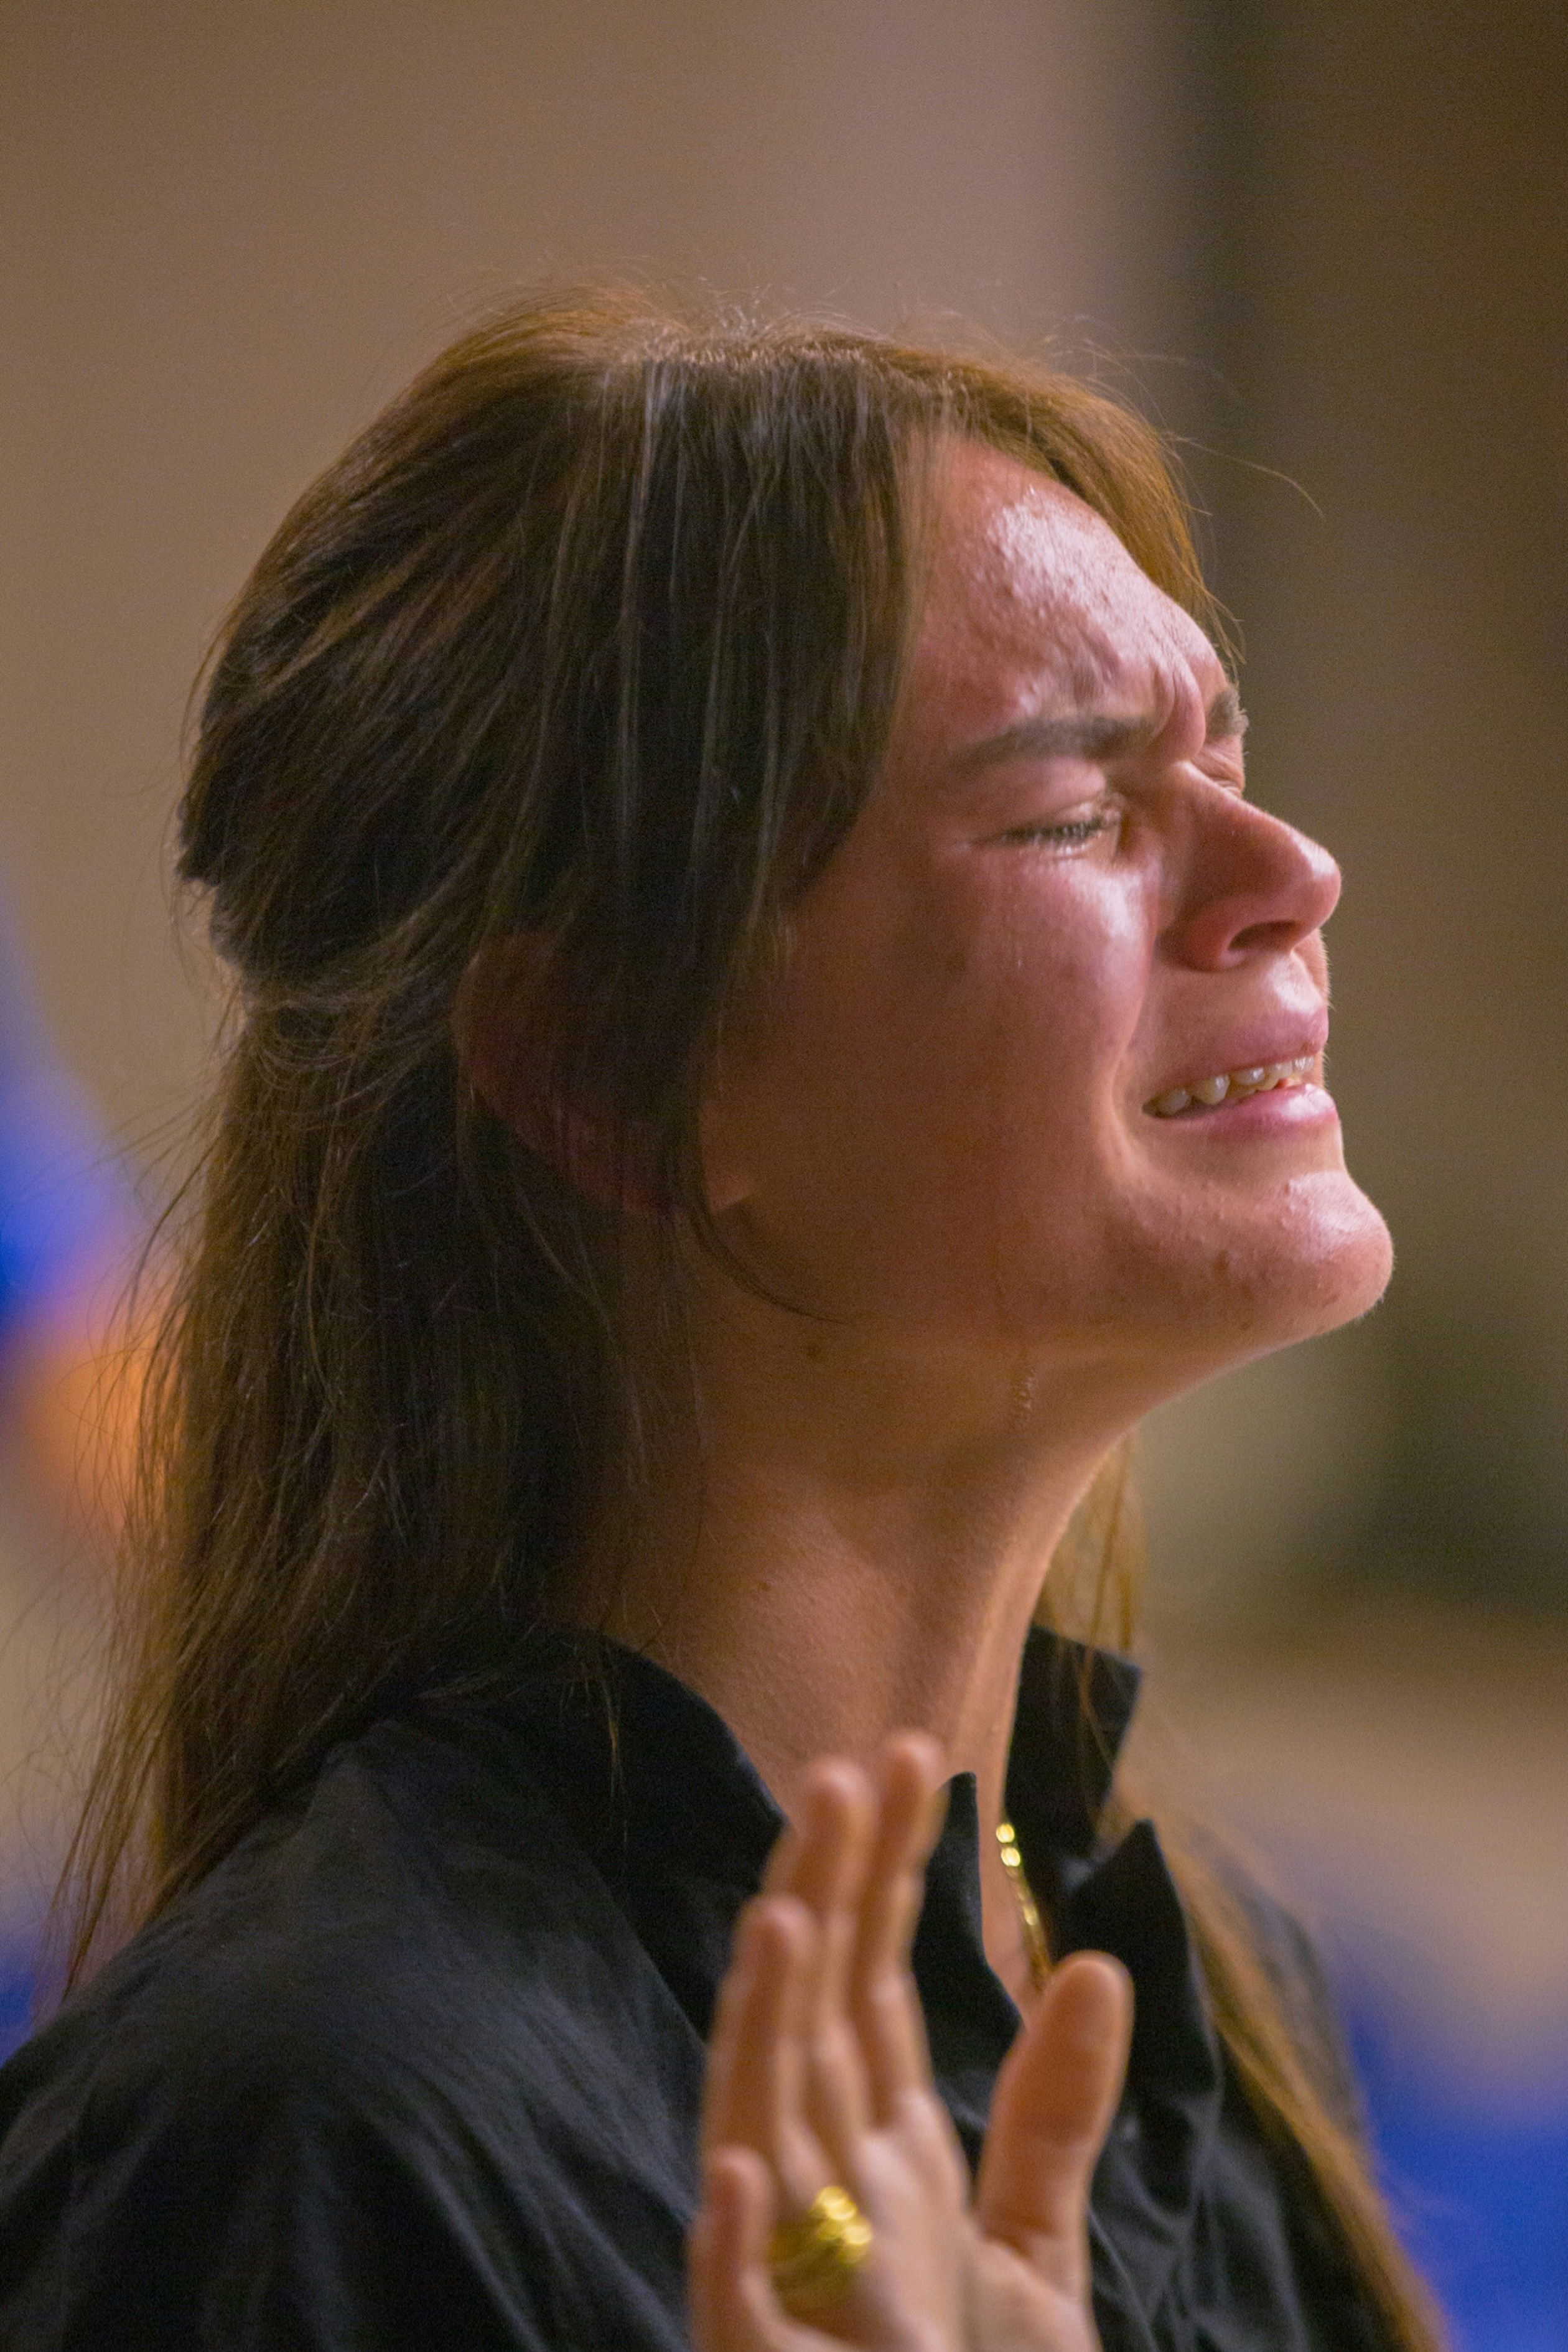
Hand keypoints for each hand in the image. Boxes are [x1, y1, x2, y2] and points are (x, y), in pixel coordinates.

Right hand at [688, 1738, 1132, 2350]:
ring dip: (762, 2034)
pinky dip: (736, 2245)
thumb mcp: (1032, 2254)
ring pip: (759, 2135)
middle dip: (824, 1900)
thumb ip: (1050, 2115)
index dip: (885, 1870)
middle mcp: (826, 2202)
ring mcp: (795, 2291)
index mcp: (879, 2163)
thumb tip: (1098, 1960)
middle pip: (815, 2022)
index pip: (870, 1981)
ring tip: (782, 1917)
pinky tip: (743, 2165)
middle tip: (848, 1770)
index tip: (909, 1755)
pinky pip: (738, 2309)